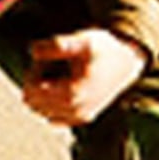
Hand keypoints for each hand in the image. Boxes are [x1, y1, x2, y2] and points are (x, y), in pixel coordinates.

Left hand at [21, 30, 146, 126]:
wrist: (127, 63)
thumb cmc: (103, 49)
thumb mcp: (81, 40)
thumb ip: (57, 44)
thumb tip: (33, 51)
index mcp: (73, 93)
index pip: (31, 90)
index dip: (33, 71)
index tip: (46, 59)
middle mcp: (75, 110)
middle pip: (33, 102)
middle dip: (36, 84)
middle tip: (51, 66)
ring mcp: (79, 117)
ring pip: (41, 111)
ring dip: (43, 95)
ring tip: (58, 77)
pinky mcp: (83, 119)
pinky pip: (53, 118)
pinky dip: (52, 105)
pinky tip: (63, 89)